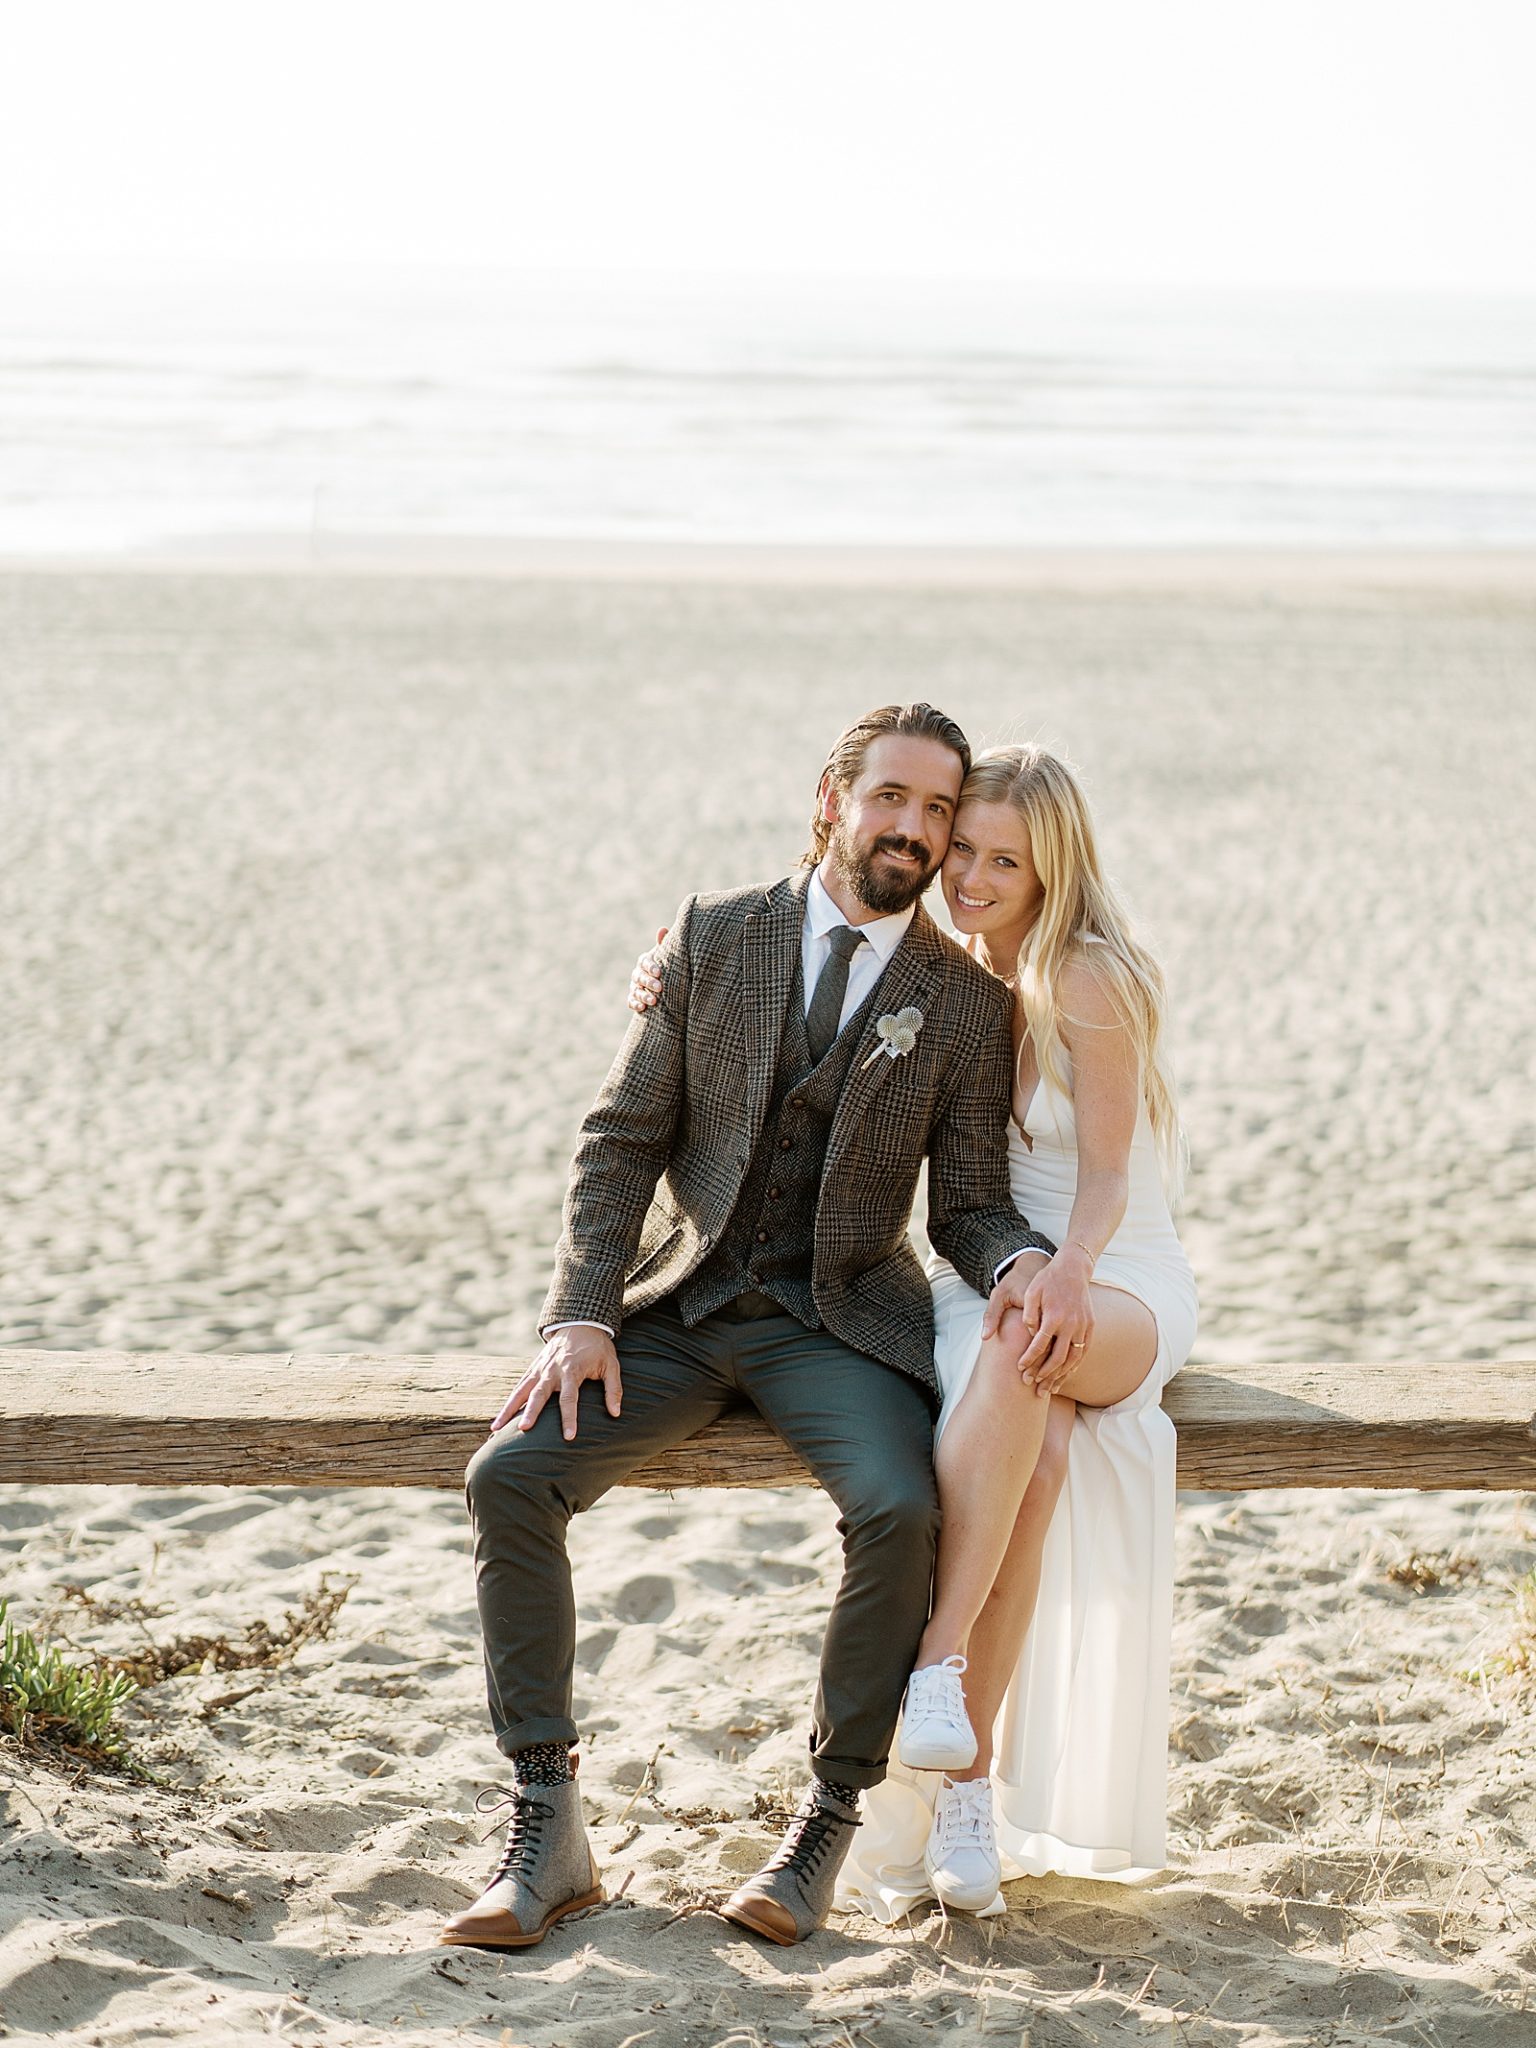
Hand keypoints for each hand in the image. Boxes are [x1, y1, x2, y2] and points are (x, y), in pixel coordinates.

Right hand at [490, 1327, 622, 1440]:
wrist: (581, 1323)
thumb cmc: (598, 1348)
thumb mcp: (611, 1365)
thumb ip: (613, 1389)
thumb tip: (615, 1414)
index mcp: (572, 1370)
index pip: (570, 1398)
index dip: (569, 1418)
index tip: (569, 1437)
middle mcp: (552, 1370)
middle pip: (540, 1394)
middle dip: (531, 1412)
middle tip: (523, 1429)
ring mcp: (540, 1369)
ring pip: (521, 1391)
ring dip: (508, 1409)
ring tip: (496, 1429)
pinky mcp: (533, 1368)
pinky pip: (519, 1386)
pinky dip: (508, 1402)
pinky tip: (499, 1418)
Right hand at [627, 928, 667, 1012]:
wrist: (666, 985)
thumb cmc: (667, 967)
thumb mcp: (667, 956)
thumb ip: (665, 944)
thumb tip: (663, 929)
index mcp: (645, 961)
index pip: (644, 961)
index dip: (650, 966)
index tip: (659, 972)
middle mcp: (638, 973)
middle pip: (639, 976)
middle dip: (648, 982)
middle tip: (659, 988)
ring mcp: (635, 986)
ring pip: (635, 990)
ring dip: (643, 995)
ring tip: (653, 1001)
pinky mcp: (634, 998)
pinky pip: (630, 1001)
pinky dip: (635, 1004)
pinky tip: (642, 1008)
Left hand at [1015, 1251, 1094, 1395]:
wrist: (1073, 1268)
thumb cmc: (1047, 1280)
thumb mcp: (1031, 1292)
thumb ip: (1028, 1314)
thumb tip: (1029, 1334)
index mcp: (1054, 1316)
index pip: (1040, 1345)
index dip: (1029, 1359)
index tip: (1020, 1368)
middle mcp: (1071, 1324)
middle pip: (1058, 1357)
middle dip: (1044, 1374)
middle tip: (1031, 1384)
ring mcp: (1083, 1326)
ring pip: (1073, 1359)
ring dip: (1060, 1375)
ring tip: (1049, 1388)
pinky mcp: (1091, 1326)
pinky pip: (1083, 1352)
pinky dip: (1074, 1366)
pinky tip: (1065, 1375)